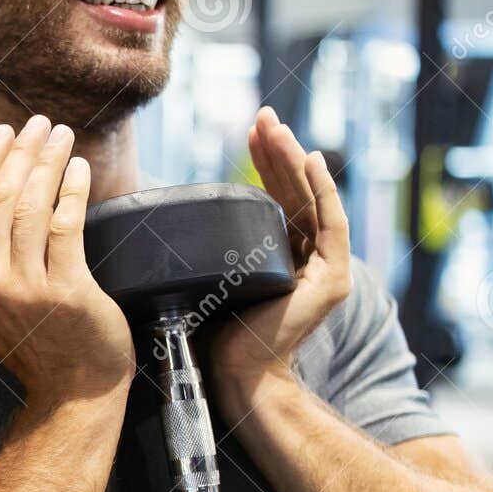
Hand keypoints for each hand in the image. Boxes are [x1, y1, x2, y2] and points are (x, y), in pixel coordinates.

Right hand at [0, 118, 134, 401]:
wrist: (74, 392)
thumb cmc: (33, 355)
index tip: (7, 134)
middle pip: (2, 200)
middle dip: (21, 154)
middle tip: (39, 122)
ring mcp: (29, 287)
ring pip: (31, 207)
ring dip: (48, 163)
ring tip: (63, 134)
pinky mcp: (67, 290)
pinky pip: (65, 227)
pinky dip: (72, 191)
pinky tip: (79, 169)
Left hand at [210, 107, 351, 397]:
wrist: (234, 375)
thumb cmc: (213, 335)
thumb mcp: (206, 278)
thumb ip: (203, 251)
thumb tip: (160, 222)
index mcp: (280, 258)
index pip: (276, 199)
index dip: (264, 164)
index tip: (248, 133)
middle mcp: (306, 258)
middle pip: (294, 192)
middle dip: (277, 152)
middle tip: (261, 116)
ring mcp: (324, 268)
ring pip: (310, 199)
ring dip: (293, 160)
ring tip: (275, 128)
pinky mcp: (332, 278)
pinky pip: (330, 223)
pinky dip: (321, 190)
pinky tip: (309, 161)